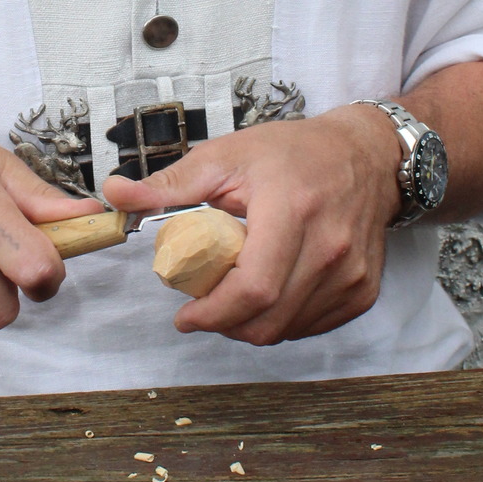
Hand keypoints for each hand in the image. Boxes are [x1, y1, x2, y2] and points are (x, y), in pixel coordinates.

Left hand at [103, 106, 402, 344]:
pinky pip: (312, 325)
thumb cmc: (294, 153)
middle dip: (224, 324)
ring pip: (289, 328)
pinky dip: (283, 321)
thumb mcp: (226, 157)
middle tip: (203, 309)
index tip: (185, 316)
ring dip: (251, 325)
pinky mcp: (364, 290)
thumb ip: (169, 184)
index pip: (252, 288)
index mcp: (291, 209)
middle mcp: (330, 246)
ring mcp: (352, 272)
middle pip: (268, 319)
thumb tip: (117, 194)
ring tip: (234, 296)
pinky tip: (269, 296)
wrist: (365, 156)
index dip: (213, 314)